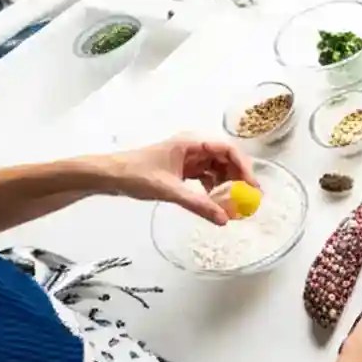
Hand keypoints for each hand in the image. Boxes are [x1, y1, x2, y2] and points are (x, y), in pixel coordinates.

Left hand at [99, 136, 257, 224]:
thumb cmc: (135, 174)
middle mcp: (193, 147)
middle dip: (237, 178)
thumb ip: (198, 205)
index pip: (228, 149)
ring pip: (217, 169)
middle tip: (246, 198)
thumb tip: (223, 219)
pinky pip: (206, 177)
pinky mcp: (182, 169)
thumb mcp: (169, 190)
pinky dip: (213, 189)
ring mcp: (188, 158)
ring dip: (225, 185)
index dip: (244, 166)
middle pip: (226, 159)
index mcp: (191, 142)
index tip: (252, 186)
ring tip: (231, 204)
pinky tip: (214, 202)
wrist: (109, 176)